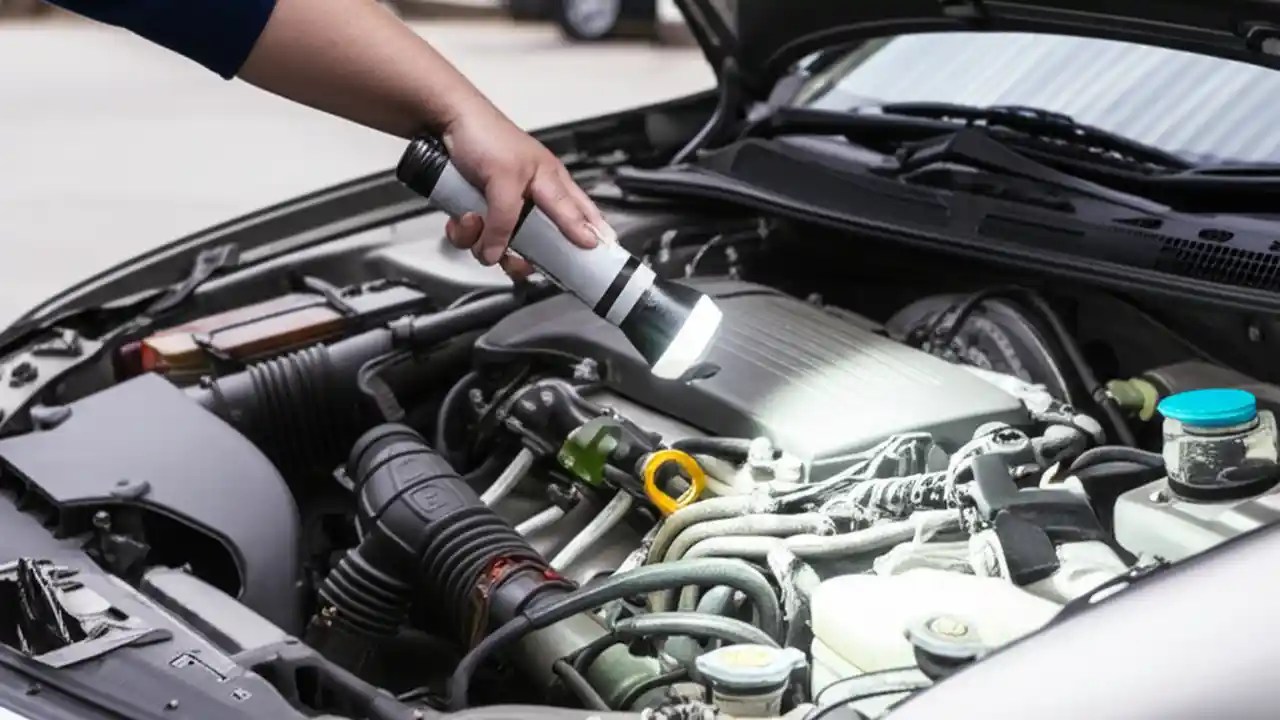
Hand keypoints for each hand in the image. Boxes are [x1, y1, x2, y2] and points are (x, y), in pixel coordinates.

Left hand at [441, 105, 610, 277]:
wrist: (441, 120)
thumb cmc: (484, 134)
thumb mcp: (505, 178)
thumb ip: (507, 219)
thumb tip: (498, 254)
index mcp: (550, 182)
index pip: (578, 214)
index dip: (591, 234)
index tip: (599, 255)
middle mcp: (530, 198)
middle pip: (539, 245)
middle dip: (522, 256)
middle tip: (515, 260)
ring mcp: (502, 207)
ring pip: (502, 246)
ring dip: (482, 241)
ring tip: (472, 220)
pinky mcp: (477, 210)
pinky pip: (474, 238)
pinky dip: (464, 233)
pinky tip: (458, 218)